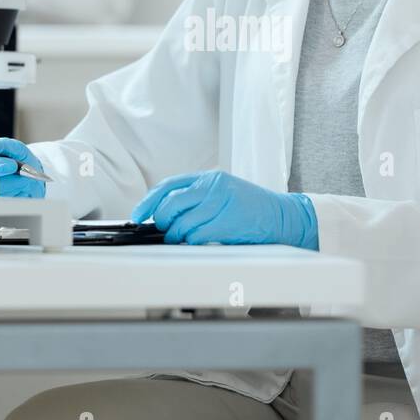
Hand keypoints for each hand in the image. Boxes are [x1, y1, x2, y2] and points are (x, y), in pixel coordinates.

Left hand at [130, 170, 317, 249]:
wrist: (283, 216)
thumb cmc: (252, 209)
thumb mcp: (223, 194)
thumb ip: (197, 198)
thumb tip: (162, 213)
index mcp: (210, 178)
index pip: (168, 186)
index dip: (148, 201)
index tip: (137, 215)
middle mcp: (213, 186)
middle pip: (170, 205)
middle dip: (162, 222)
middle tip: (166, 230)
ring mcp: (220, 203)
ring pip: (181, 224)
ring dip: (178, 236)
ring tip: (186, 237)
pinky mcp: (227, 221)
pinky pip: (195, 236)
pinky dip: (191, 241)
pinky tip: (199, 240)